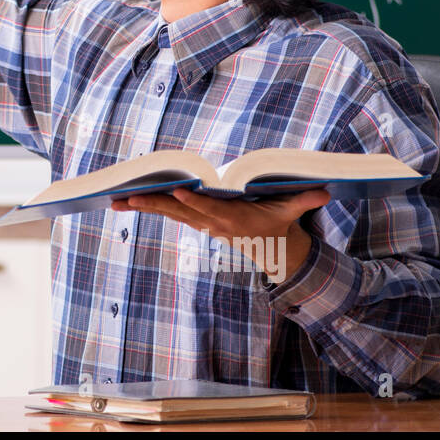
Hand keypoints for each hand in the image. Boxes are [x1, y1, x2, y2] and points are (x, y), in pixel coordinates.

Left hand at [111, 186, 331, 282]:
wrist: (271, 249)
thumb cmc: (278, 223)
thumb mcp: (292, 212)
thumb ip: (305, 201)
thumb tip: (325, 191)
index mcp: (232, 219)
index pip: (209, 209)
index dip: (193, 201)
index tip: (177, 190)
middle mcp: (211, 222)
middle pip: (178, 211)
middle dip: (152, 204)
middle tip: (126, 197)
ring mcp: (200, 223)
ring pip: (167, 212)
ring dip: (140, 206)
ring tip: (113, 200)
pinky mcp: (195, 221)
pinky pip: (167, 212)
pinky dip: (146, 205)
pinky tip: (123, 201)